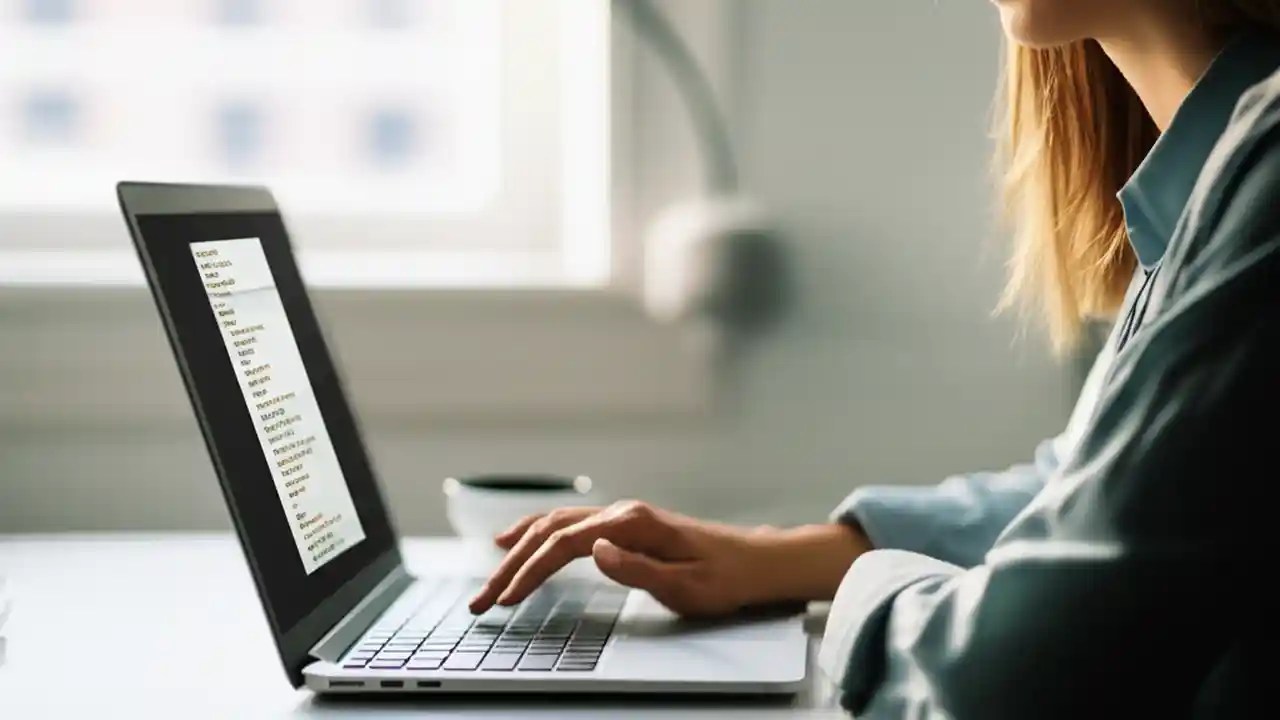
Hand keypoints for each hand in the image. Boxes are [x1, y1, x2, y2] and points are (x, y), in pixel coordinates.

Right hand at [467, 500, 868, 617]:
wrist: (753, 562)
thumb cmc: (724, 578)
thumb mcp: (685, 585)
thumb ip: (636, 568)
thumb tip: (593, 550)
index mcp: (632, 524)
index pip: (564, 545)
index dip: (529, 571)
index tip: (506, 597)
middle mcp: (621, 513)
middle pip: (549, 532)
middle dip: (510, 565)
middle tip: (482, 599)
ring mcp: (620, 516)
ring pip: (554, 525)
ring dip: (517, 550)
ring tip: (488, 575)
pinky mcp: (622, 526)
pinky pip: (567, 524)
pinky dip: (536, 532)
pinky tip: (517, 540)